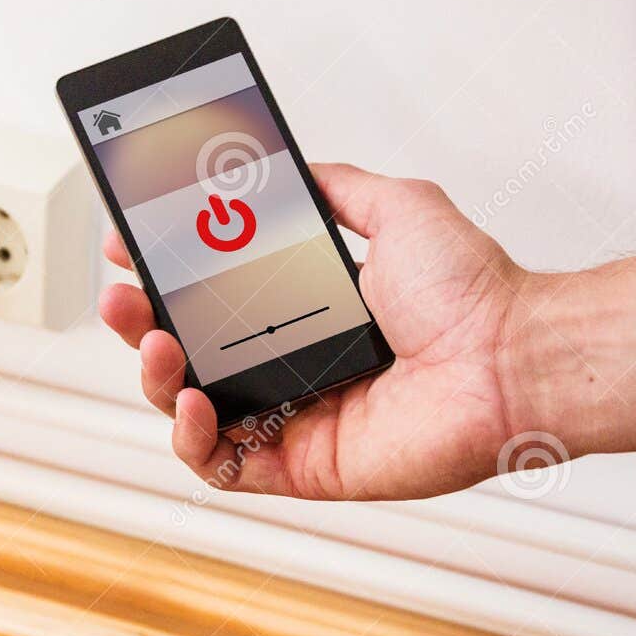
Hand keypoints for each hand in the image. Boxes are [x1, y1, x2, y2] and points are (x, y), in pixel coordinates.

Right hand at [100, 163, 527, 500]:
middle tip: (121, 297)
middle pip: (190, 355)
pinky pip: (226, 468)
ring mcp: (297, 419)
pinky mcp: (306, 467)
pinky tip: (192, 403)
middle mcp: (296, 366)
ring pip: (194, 412)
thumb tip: (288, 167)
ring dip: (156, 378)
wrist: (514, 355)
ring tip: (151, 343)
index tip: (130, 250)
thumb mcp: (397, 208)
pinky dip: (193, 442)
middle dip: (140, 325)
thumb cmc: (474, 293)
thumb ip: (337, 187)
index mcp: (308, 312)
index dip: (164, 279)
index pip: (213, 300)